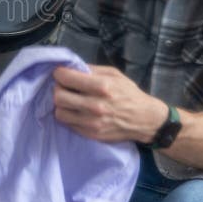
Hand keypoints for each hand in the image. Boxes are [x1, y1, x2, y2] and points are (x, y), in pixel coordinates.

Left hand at [52, 64, 167, 142]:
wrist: (144, 120)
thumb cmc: (129, 93)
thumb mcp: (113, 74)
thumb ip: (91, 70)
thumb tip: (70, 67)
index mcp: (101, 86)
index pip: (65, 78)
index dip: (59, 74)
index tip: (61, 74)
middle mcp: (95, 105)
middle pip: (58, 96)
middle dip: (57, 89)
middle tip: (64, 87)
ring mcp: (92, 122)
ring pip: (59, 112)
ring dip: (61, 104)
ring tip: (70, 100)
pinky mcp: (90, 134)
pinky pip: (68, 124)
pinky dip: (69, 116)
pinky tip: (77, 111)